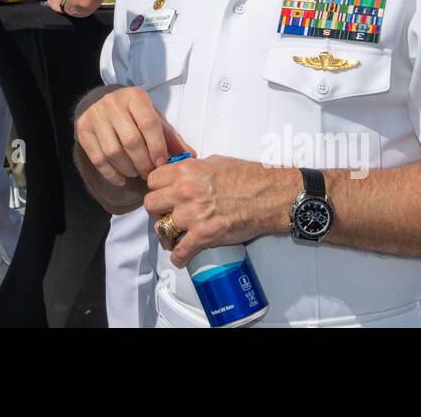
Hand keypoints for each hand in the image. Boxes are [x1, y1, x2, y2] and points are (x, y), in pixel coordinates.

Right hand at [74, 86, 191, 186]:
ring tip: (136, 172)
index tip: (162, 163)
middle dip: (143, 162)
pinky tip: (121, 179)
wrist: (100, 101)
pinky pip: (97, 158)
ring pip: (113, 151)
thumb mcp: (152, 116)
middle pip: (131, 140)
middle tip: (150, 173)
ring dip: (128, 168)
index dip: (157, 146)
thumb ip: (169, 136)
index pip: (149, 123)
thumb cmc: (133, 112)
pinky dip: (110, 173)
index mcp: (135, 97)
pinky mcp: (83, 129)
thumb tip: (189, 156)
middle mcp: (112, 103)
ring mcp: (95, 116)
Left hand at [144, 156, 296, 266]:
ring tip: (172, 237)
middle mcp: (184, 191)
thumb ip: (191, 169)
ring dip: (166, 234)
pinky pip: (180, 251)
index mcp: (186, 171)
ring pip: (161, 228)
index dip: (156, 188)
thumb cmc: (248, 177)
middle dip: (157, 211)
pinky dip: (179, 257)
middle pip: (151, 204)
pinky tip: (181, 257)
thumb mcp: (214, 162)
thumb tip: (180, 175)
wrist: (270, 196)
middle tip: (165, 215)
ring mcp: (192, 214)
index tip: (161, 194)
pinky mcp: (204, 235)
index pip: (152, 180)